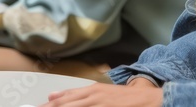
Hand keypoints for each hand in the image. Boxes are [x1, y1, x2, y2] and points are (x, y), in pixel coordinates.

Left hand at [42, 83, 162, 106]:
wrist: (146, 100)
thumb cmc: (123, 98)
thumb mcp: (100, 92)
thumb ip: (79, 94)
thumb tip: (54, 96)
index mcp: (91, 91)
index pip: (64, 98)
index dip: (49, 105)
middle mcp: (93, 97)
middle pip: (66, 105)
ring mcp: (100, 105)